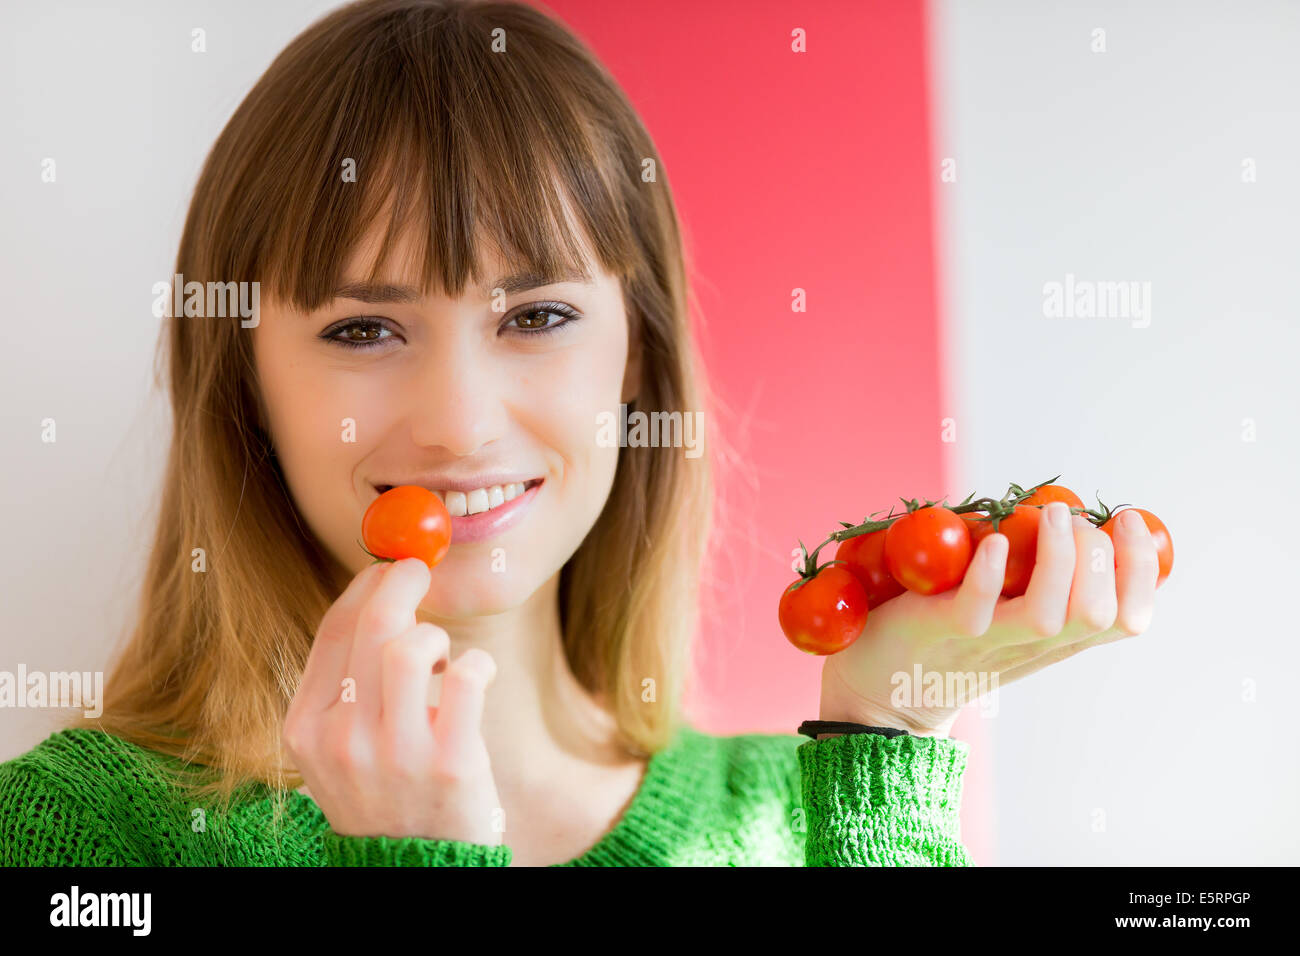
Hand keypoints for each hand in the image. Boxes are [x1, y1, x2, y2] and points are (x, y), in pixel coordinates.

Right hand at [284, 558, 503, 842]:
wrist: (410, 873)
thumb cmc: (385, 795)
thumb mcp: (340, 747)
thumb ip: (347, 685)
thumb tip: (379, 597)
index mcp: (305, 729)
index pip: (332, 630)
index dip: (364, 586)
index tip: (388, 568)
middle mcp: (343, 739)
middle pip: (374, 624)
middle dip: (404, 581)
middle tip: (421, 572)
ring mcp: (395, 753)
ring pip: (415, 645)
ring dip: (438, 635)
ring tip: (445, 659)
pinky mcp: (449, 763)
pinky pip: (467, 676)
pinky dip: (477, 665)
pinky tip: (475, 678)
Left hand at [820, 502, 1159, 736]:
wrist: (882, 689)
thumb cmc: (951, 639)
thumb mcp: (1010, 617)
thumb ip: (1044, 586)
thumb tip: (1081, 524)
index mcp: (1055, 640)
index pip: (1128, 618)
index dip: (1143, 569)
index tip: (1130, 519)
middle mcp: (1029, 645)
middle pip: (1098, 615)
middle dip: (1101, 556)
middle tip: (1074, 519)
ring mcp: (985, 640)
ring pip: (1047, 616)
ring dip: (1058, 559)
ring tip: (1049, 515)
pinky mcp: (940, 629)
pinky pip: (974, 609)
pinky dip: (990, 573)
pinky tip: (996, 541)